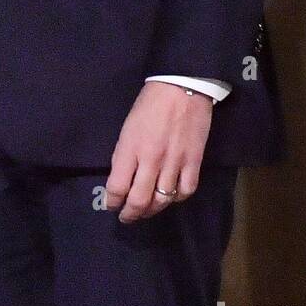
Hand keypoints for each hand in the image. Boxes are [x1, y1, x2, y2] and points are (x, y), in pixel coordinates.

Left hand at [106, 82, 213, 222]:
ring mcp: (175, 163)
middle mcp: (151, 160)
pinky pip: (185, 191)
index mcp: (130, 148)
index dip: (112, 201)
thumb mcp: (127, 126)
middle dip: (130, 213)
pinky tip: (170, 197)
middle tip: (126, 217)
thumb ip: (124, 153)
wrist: (182, 88)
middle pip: (140, 200)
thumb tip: (122, 176)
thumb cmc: (149, 103)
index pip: (118, 186)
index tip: (111, 205)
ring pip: (163, 200)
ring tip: (146, 212)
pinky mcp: (194, 162)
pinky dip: (177, 199)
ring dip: (152, 210)